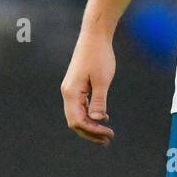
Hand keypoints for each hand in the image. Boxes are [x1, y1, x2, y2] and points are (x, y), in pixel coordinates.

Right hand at [61, 28, 116, 145]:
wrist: (95, 36)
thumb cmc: (99, 55)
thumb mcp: (102, 80)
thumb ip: (98, 101)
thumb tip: (96, 120)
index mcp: (71, 92)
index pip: (77, 121)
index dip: (92, 131)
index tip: (108, 134)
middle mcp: (68, 92)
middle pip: (75, 121)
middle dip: (90, 132)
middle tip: (107, 140)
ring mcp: (71, 89)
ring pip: (77, 114)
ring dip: (90, 125)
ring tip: (105, 134)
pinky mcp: (76, 85)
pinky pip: (80, 105)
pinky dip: (90, 115)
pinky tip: (101, 118)